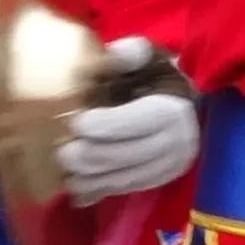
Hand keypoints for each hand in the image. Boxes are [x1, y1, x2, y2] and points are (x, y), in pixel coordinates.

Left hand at [55, 37, 197, 203]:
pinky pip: (125, 191)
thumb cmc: (157, 77)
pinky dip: (99, 192)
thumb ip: (132, 52)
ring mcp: (167, 167)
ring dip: (90, 179)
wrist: (183, 104)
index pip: (135, 123)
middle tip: (61, 152)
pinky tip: (77, 189)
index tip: (76, 124)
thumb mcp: (149, 58)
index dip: (104, 126)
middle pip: (126, 156)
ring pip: (123, 180)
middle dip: (90, 156)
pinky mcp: (158, 182)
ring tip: (64, 171)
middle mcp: (174, 144)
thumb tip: (114, 52)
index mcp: (170, 111)